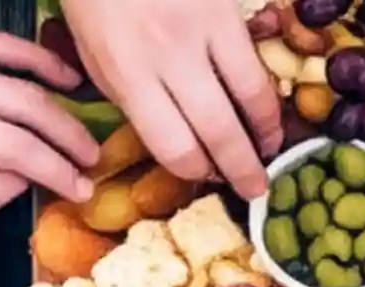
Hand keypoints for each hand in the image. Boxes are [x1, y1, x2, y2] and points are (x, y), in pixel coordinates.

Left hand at [0, 32, 99, 224]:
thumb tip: (18, 183)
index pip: (14, 146)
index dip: (55, 170)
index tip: (79, 191)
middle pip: (27, 108)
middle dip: (67, 140)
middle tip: (92, 166)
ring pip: (20, 79)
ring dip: (61, 107)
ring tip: (85, 136)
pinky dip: (36, 58)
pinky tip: (64, 77)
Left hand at [62, 0, 282, 197]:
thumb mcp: (93, 49)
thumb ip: (129, 94)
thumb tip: (170, 138)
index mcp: (126, 72)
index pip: (172, 145)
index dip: (194, 171)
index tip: (203, 177)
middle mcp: (169, 57)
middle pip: (218, 132)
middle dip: (241, 169)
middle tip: (255, 190)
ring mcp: (205, 31)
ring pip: (250, 99)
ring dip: (266, 134)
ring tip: (271, 153)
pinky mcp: (229, 11)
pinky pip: (255, 63)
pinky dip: (266, 94)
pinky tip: (267, 110)